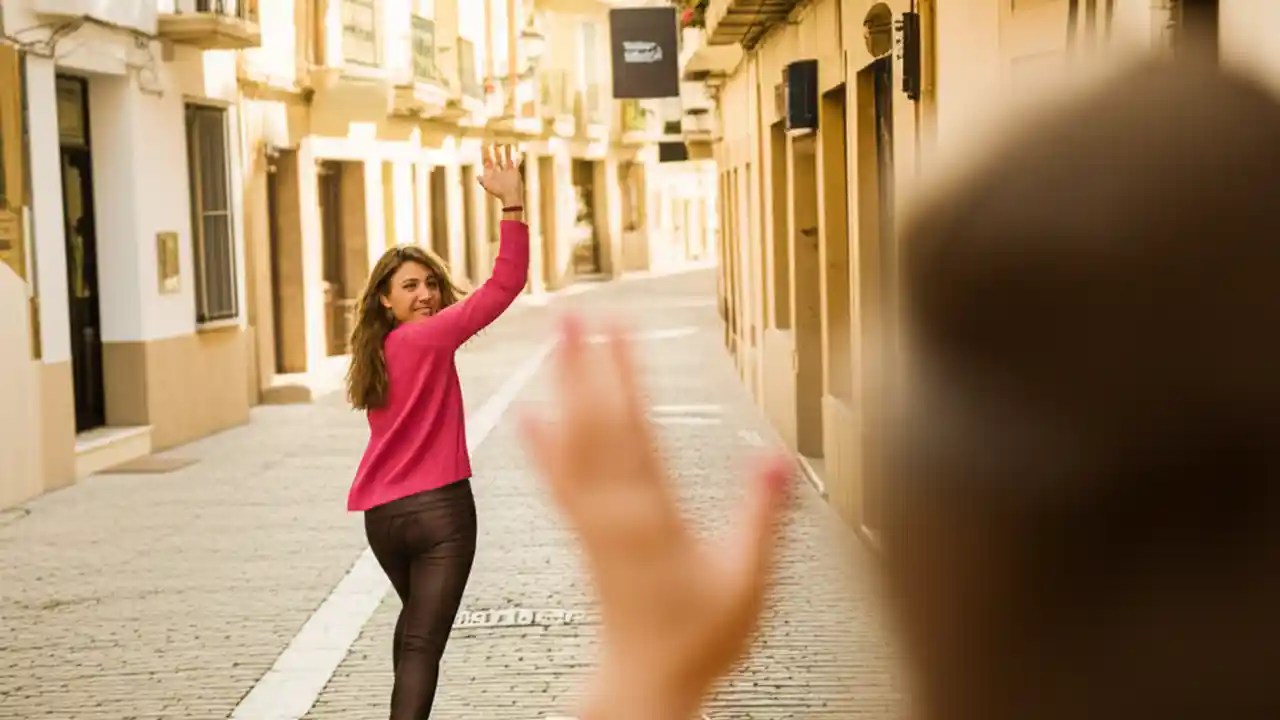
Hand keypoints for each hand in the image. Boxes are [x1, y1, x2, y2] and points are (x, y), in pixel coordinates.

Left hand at [478, 143, 523, 207]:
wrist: (510, 196)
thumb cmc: (498, 191)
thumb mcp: (488, 185)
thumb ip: (482, 180)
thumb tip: (477, 176)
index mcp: (492, 173)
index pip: (487, 161)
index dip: (485, 153)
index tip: (483, 145)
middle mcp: (499, 171)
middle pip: (496, 158)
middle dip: (495, 150)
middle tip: (494, 140)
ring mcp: (507, 171)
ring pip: (506, 158)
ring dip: (505, 151)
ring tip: (506, 143)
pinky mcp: (515, 171)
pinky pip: (516, 162)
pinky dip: (517, 157)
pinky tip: (518, 152)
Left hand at [520, 315, 794, 719]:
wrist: (647, 681)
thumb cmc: (698, 637)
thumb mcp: (748, 579)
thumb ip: (761, 516)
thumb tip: (775, 458)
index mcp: (654, 514)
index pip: (636, 428)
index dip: (625, 374)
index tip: (619, 329)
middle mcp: (614, 510)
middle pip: (595, 424)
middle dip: (584, 364)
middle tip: (574, 312)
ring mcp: (593, 522)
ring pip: (572, 443)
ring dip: (562, 389)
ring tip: (554, 344)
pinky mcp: (583, 534)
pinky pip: (556, 482)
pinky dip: (541, 446)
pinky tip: (528, 415)